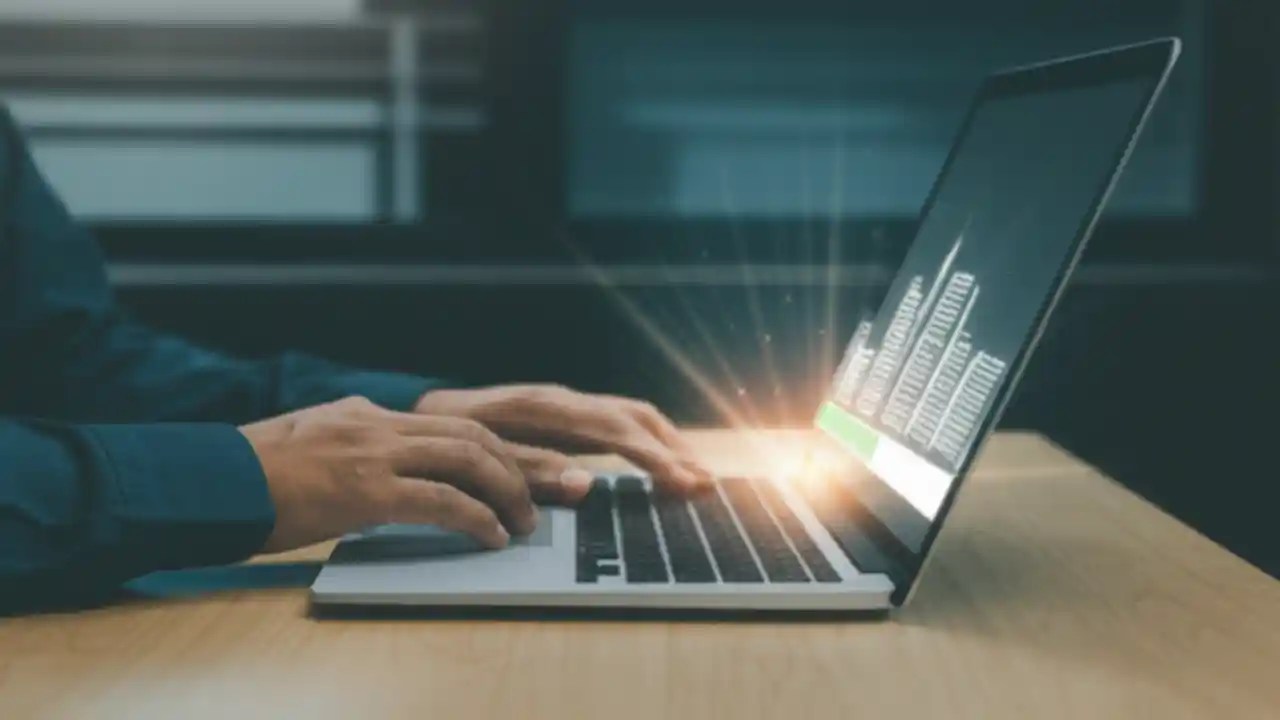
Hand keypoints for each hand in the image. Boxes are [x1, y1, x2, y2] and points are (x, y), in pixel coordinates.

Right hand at [241, 396, 534, 552]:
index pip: (448, 422)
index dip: (493, 446)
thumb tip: (388, 478)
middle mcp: (377, 424)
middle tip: (539, 495)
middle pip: (471, 434)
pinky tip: (490, 536)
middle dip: (516, 464)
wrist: (208, 482)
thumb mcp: (311, 445)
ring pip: (467, 458)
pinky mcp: (366, 490)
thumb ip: (354, 451)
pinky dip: (476, 518)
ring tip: (522, 521)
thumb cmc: (249, 476)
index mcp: (365, 413)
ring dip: (506, 491)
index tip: (519, 467)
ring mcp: (373, 453)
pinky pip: (441, 501)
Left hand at [414, 384, 710, 501]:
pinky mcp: (568, 413)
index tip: (685, 481)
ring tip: (696, 476)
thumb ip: (534, 471)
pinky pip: (620, 422)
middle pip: (637, 416)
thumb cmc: (451, 438)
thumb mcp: (483, 457)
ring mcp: (569, 402)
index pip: (617, 431)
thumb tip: (588, 485)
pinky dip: (649, 442)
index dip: (655, 457)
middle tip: (706, 484)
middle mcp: (565, 398)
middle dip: (675, 450)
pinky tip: (662, 464)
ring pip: (634, 415)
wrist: (427, 410)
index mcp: (546, 408)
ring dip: (669, 444)